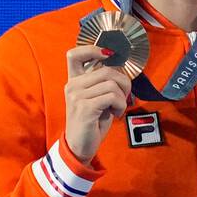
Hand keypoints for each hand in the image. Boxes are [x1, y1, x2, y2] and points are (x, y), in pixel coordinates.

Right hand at [64, 45, 132, 161]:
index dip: (93, 49)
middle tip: (123, 97)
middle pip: (106, 70)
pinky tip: (115, 114)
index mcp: (74, 81)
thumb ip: (103, 84)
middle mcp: (72, 86)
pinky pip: (112, 97)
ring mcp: (77, 96)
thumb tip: (120, 70)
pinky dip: (120, 106)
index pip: (74, 54)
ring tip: (116, 108)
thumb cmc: (91, 123)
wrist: (79, 147)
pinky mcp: (85, 107)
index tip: (109, 54)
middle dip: (123, 83)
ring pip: (112, 84)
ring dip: (122, 97)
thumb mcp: (97, 99)